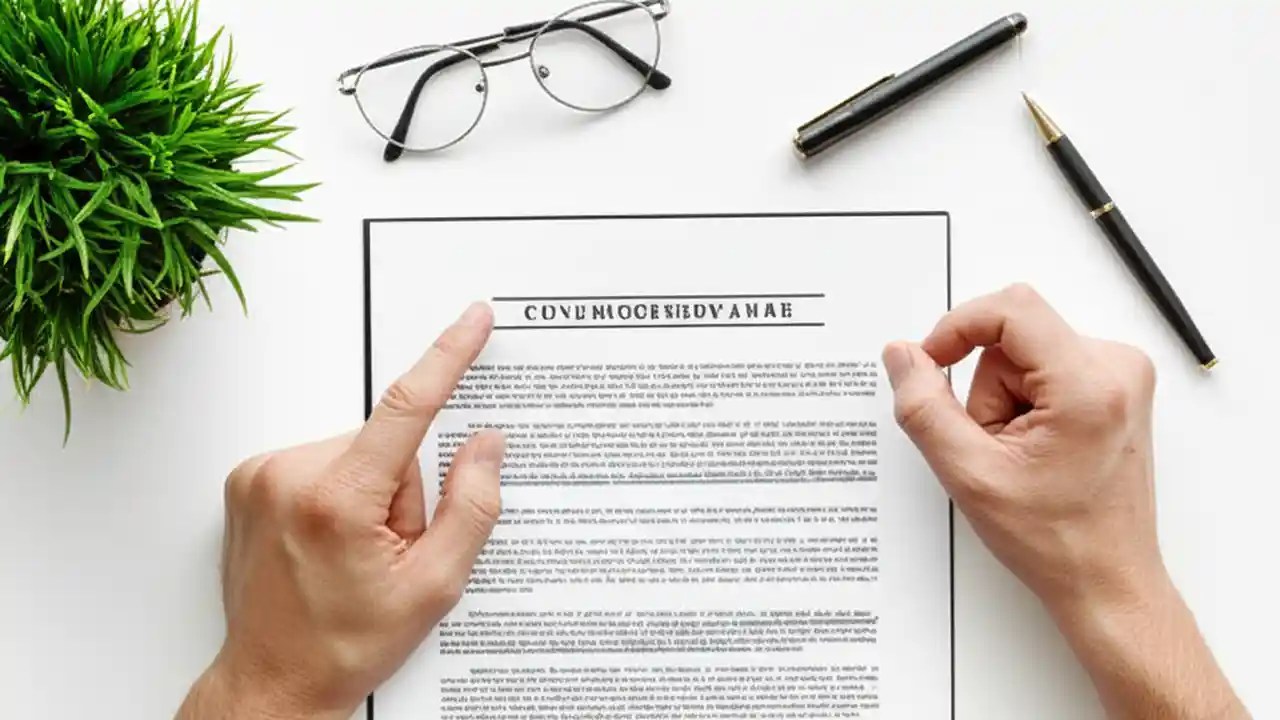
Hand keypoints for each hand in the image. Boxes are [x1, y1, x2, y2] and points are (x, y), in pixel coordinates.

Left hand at [177, 303, 504, 719]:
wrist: (275, 681)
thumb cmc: (344, 644)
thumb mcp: (434, 587)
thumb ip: (471, 507)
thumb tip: (486, 445)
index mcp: (338, 501)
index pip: (406, 408)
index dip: (448, 358)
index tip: (472, 322)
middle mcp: (289, 476)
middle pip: (385, 447)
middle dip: (402, 491)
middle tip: (388, 552)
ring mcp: (261, 477)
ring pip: (354, 454)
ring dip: (369, 494)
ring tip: (352, 555)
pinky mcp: (248, 480)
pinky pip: (320, 462)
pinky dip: (337, 493)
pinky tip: (328, 542)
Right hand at [883, 284, 1246, 718]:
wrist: (1106, 579)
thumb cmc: (1056, 540)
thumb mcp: (969, 474)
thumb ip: (924, 407)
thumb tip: (903, 355)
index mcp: (1090, 385)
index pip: (1011, 308)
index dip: (957, 328)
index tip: (932, 362)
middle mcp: (1118, 367)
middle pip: (1013, 336)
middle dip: (985, 388)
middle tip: (994, 445)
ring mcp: (1123, 375)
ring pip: (1025, 354)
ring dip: (1004, 399)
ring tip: (1019, 454)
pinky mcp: (1116, 386)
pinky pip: (1046, 367)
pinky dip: (1026, 402)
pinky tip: (1037, 448)